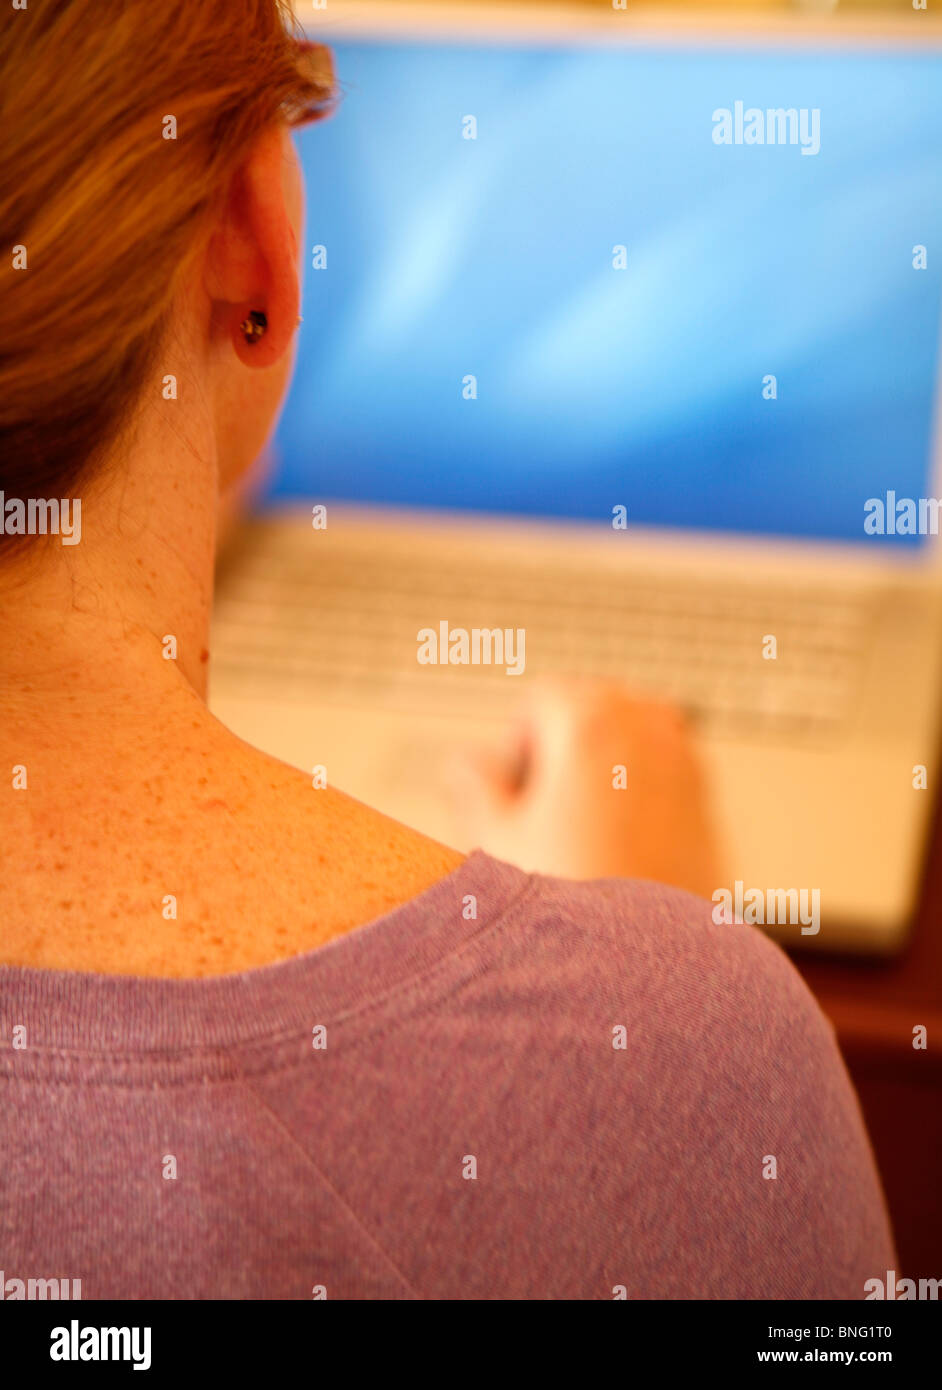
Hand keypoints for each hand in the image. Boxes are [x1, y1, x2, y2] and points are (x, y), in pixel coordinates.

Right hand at [448, 678, 720, 897]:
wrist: (651, 970)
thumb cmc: (573, 902)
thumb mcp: (495, 841)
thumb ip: (472, 784)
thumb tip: (466, 764)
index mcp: (592, 722)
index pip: (543, 697)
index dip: (518, 745)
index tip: (514, 797)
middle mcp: (648, 729)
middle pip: (591, 710)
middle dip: (561, 752)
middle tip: (541, 817)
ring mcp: (687, 764)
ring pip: (630, 741)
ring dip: (600, 770)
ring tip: (578, 836)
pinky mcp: (710, 805)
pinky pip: (662, 775)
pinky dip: (637, 796)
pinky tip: (617, 857)